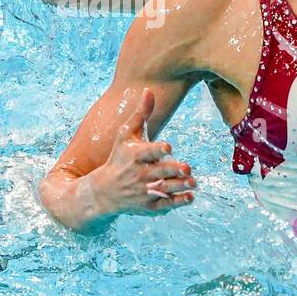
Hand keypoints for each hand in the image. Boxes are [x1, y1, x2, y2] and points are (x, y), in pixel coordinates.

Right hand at [85, 88, 194, 219]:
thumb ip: (140, 114)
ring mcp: (144, 191)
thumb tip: (149, 90)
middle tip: (187, 168)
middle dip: (173, 171)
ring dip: (180, 186)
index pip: (147, 152)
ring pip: (164, 189)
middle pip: (159, 172)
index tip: (168, 147)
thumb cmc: (119, 157)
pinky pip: (164, 205)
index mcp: (134, 155)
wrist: (103, 191)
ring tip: (193, 182)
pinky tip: (190, 196)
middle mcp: (139, 174)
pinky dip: (177, 202)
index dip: (157, 150)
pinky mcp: (148, 205)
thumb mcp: (125, 135)